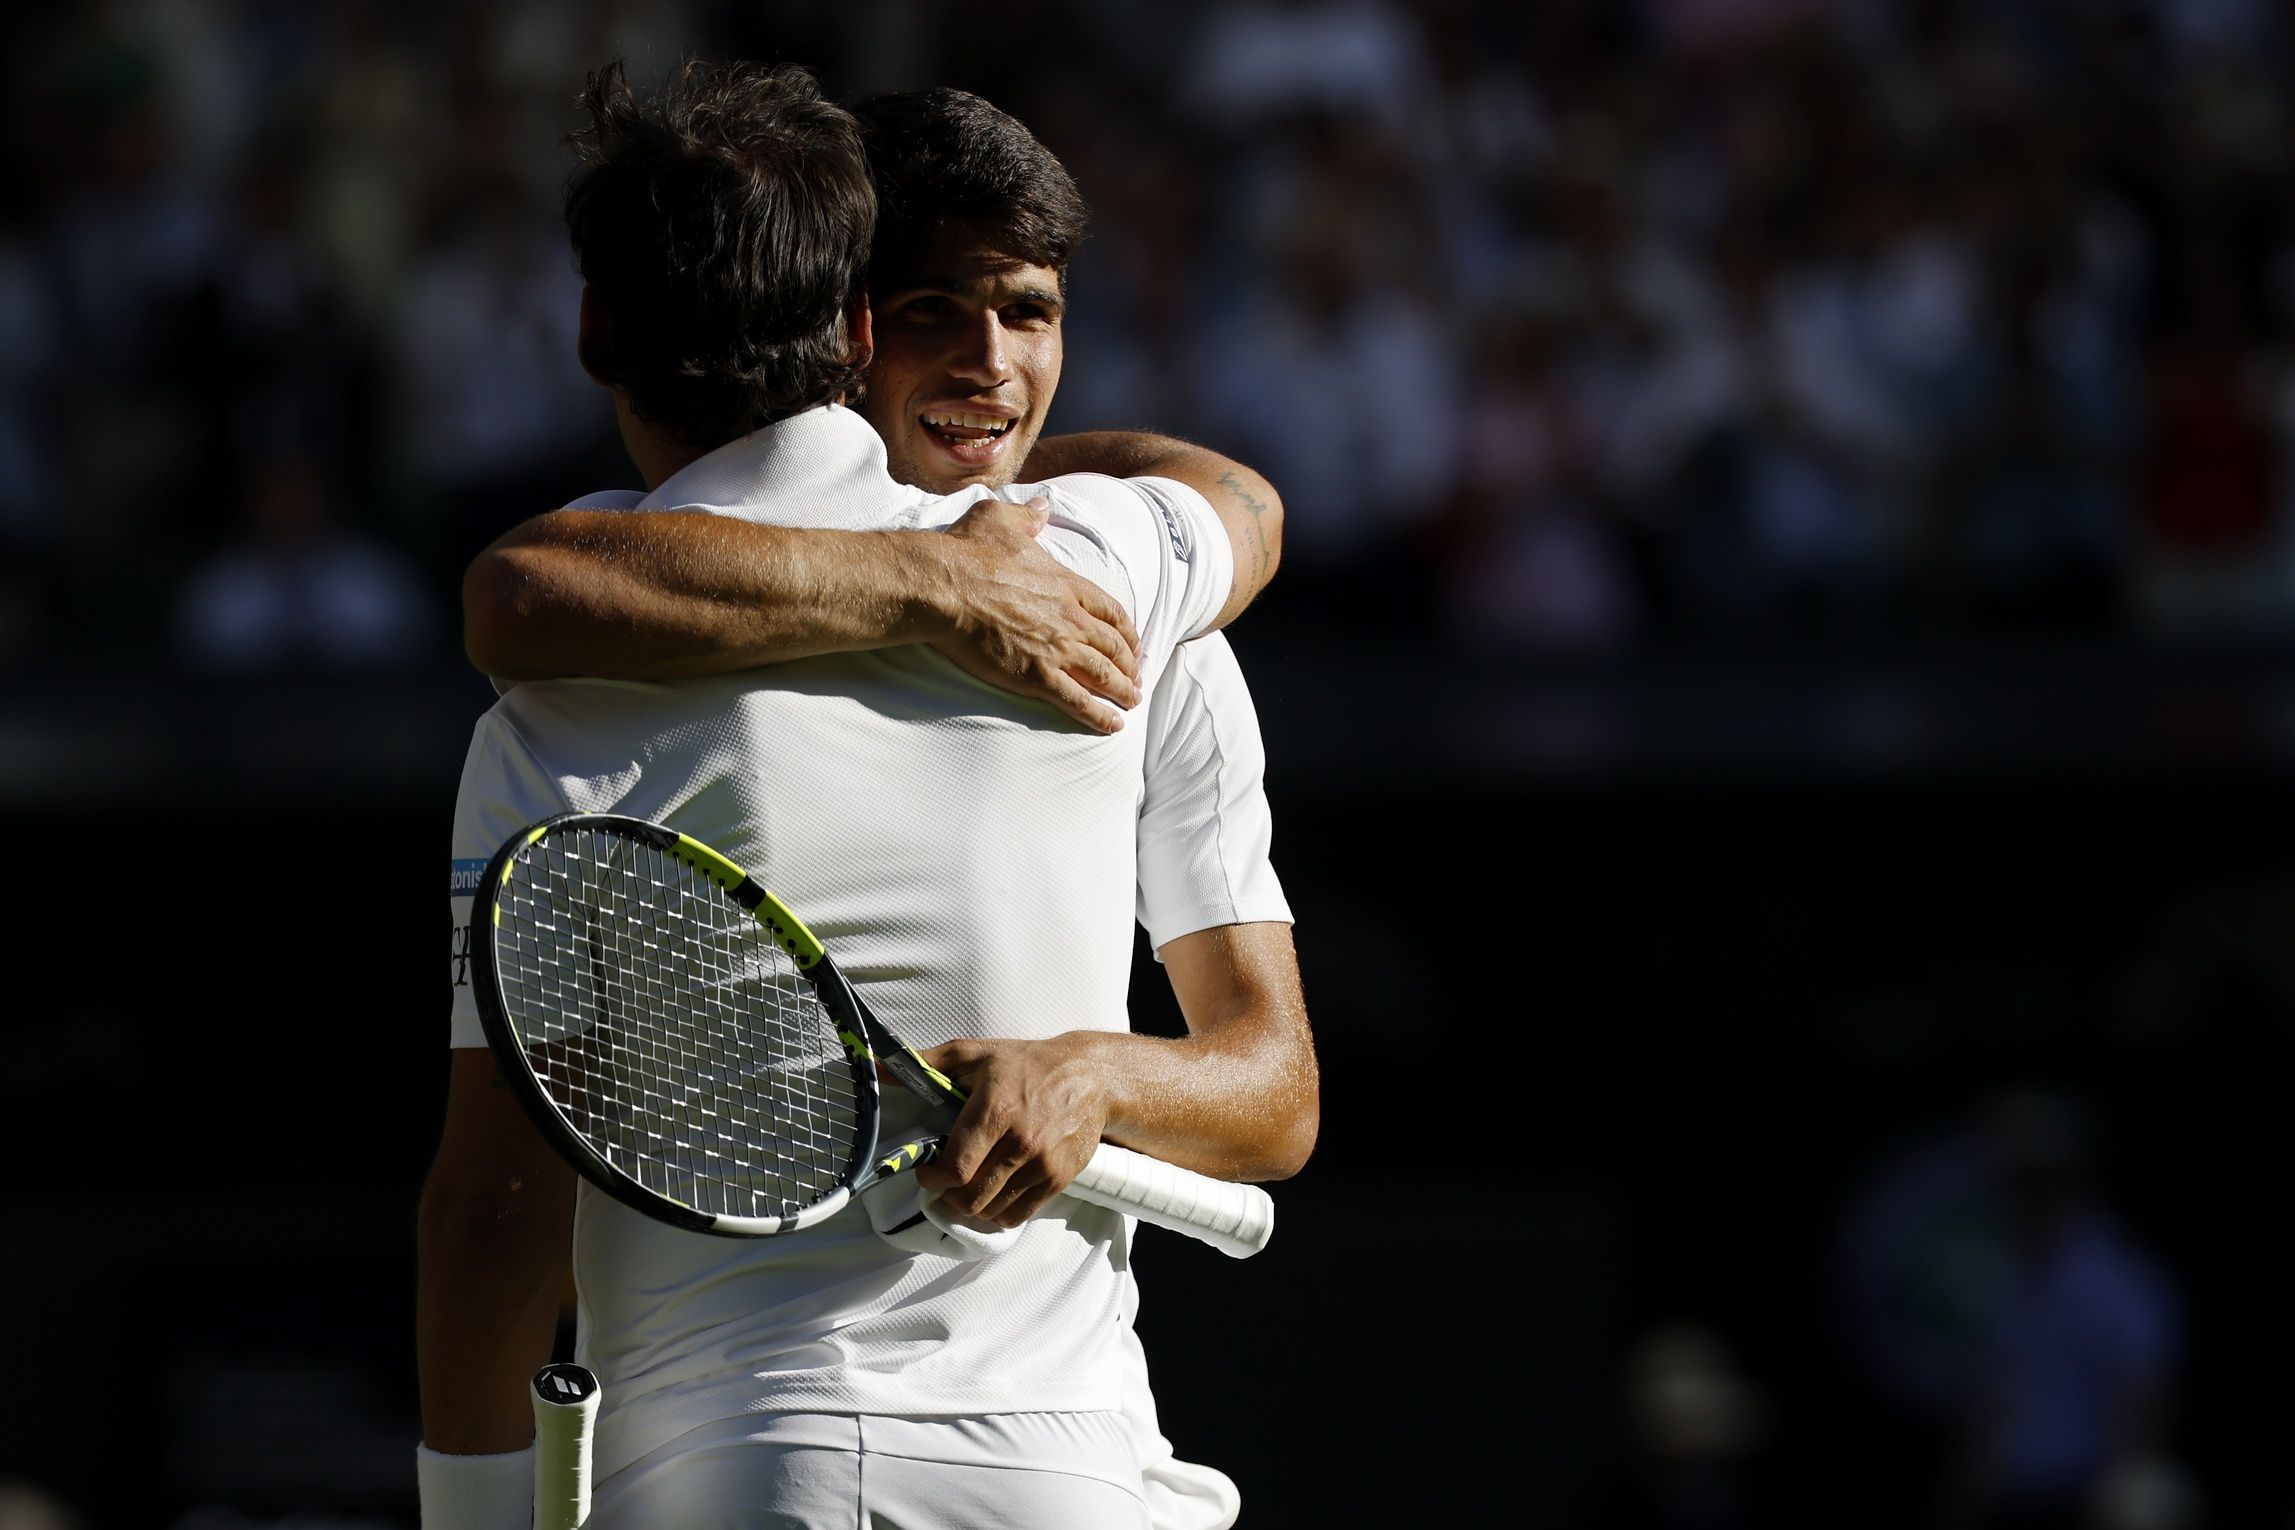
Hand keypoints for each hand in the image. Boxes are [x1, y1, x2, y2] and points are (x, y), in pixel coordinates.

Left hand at [911, 1036, 1108, 1226]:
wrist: (1091, 1076)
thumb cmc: (1026, 1063)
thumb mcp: (975, 1054)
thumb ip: (926, 1063)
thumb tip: (878, 1067)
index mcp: (993, 1113)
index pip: (954, 1170)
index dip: (932, 1179)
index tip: (928, 1171)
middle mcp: (1019, 1143)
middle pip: (969, 1198)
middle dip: (948, 1196)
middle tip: (947, 1181)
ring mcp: (1041, 1165)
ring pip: (992, 1211)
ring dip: (973, 1205)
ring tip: (971, 1185)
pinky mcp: (1059, 1179)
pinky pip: (1019, 1215)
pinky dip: (1000, 1213)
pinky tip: (995, 1193)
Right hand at [928, 498, 1142, 732]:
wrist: (944, 587)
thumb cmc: (967, 552)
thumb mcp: (1000, 519)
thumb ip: (1027, 516)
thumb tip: (1043, 507)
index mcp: (1065, 583)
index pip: (1110, 609)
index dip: (1126, 629)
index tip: (1133, 642)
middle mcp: (1069, 617)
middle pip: (1113, 645)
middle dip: (1130, 664)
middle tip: (1137, 677)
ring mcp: (1056, 648)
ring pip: (1102, 674)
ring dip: (1122, 690)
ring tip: (1132, 703)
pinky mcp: (1036, 675)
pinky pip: (1077, 700)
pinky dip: (1098, 715)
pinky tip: (1112, 725)